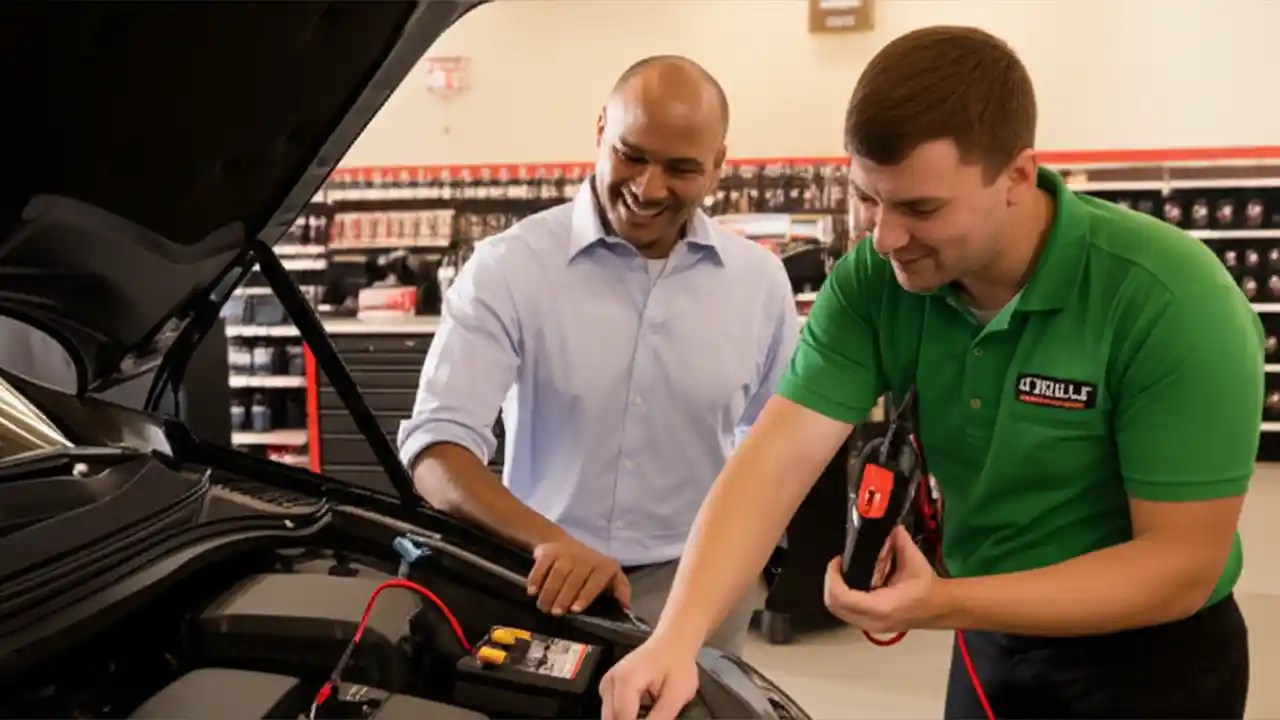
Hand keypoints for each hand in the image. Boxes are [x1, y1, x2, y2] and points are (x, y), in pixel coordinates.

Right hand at [528, 535, 631, 615]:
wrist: (563, 543)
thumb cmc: (591, 567)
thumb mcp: (610, 576)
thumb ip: (620, 591)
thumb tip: (627, 608)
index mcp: (602, 566)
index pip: (595, 581)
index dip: (585, 595)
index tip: (575, 610)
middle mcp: (585, 558)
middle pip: (573, 580)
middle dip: (563, 598)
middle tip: (555, 613)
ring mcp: (565, 553)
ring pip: (557, 574)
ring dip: (549, 592)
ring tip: (543, 607)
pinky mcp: (549, 551)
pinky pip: (542, 566)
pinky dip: (535, 579)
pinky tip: (532, 592)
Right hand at [600, 635, 699, 719]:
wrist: (672, 643)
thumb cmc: (678, 666)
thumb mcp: (677, 695)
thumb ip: (660, 718)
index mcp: (626, 681)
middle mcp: (609, 682)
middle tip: (654, 718)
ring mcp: (606, 684)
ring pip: (610, 718)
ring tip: (651, 714)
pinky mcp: (607, 687)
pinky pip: (612, 712)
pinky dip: (625, 717)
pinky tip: (642, 714)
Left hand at [824, 525, 946, 633]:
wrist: (939, 607)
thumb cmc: (927, 586)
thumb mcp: (914, 560)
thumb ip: (898, 540)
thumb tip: (888, 525)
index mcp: (881, 606)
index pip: (842, 596)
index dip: (833, 576)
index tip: (838, 560)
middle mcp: (872, 621)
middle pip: (833, 605)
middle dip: (831, 581)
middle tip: (838, 565)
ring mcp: (870, 626)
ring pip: (837, 610)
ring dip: (835, 589)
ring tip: (843, 571)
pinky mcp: (869, 625)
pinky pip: (845, 612)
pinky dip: (842, 596)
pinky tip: (852, 582)